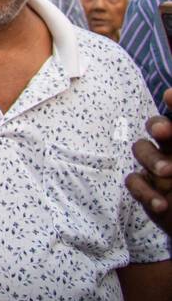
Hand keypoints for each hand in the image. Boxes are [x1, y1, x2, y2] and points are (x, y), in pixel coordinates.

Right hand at [127, 89, 171, 235]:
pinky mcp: (146, 189)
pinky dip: (145, 192)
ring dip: (152, 159)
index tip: (170, 96)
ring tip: (167, 174)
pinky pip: (133, 181)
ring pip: (141, 149)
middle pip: (156, 126)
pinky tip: (162, 204)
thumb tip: (167, 120)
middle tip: (162, 131)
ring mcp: (156, 169)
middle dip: (158, 125)